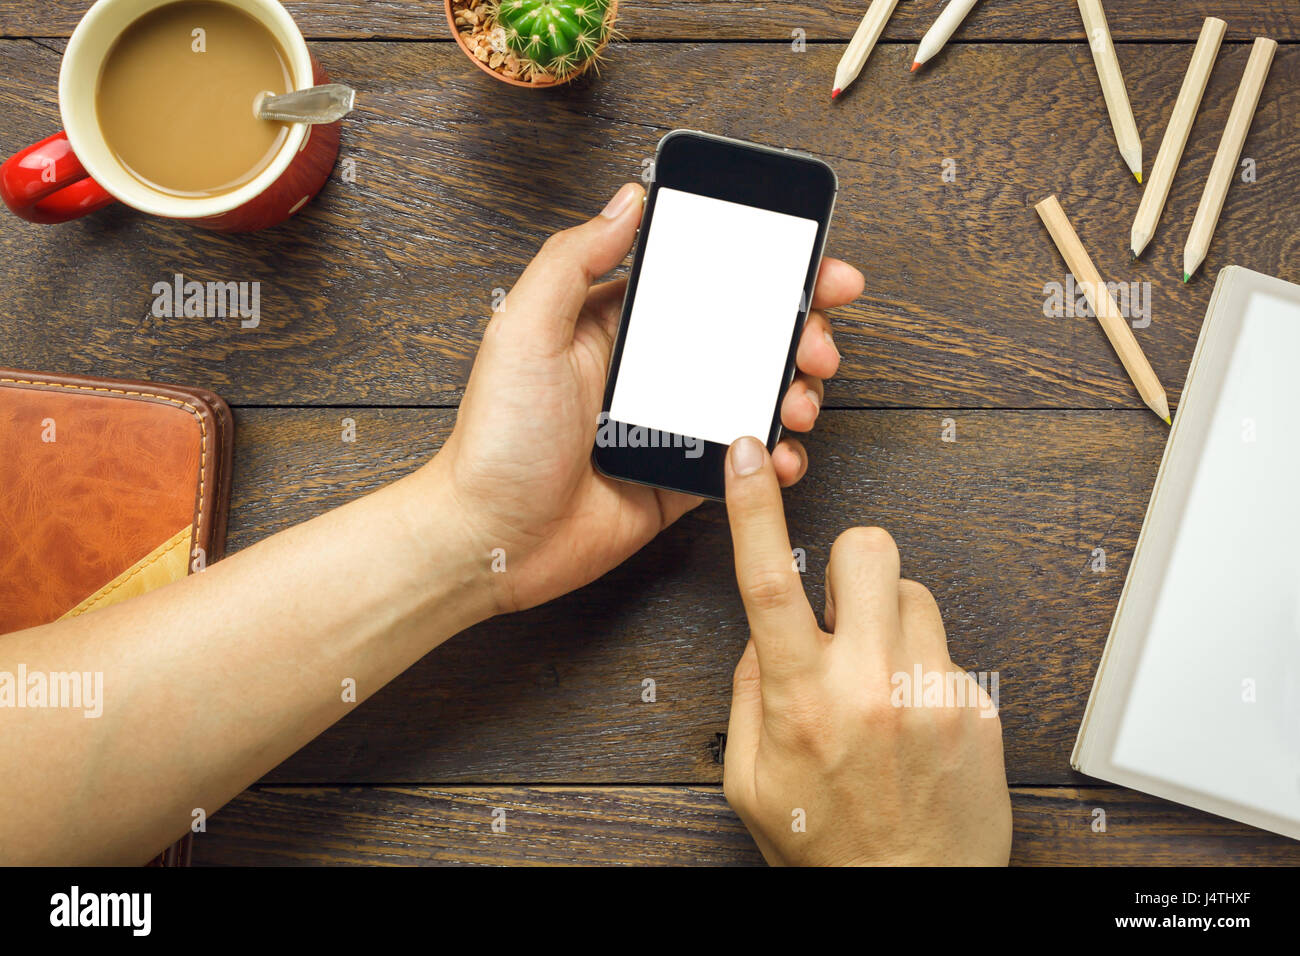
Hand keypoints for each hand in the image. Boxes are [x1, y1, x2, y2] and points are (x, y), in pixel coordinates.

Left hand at [427, 182, 863, 614]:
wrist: (493, 539)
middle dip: (800, 330)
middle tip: (818, 341)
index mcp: (618, 326)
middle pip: (748, 335)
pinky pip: (747, 462)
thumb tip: (628, 199)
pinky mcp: (685, 479)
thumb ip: (574, 260)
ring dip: (795, 390)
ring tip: (800, 399)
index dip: (766, 269)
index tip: (813, 263)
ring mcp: (673, 426)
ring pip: (757, 395)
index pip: (706, 281)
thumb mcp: (525, 330)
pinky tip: (781, 455)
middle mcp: (652, 370)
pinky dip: (776, 458)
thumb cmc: (496, 439)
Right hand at [720, 437, 1011, 865]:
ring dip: (891, 620)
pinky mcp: (978, 705)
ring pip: (914, 593)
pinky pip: (947, 647)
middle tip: (843, 608)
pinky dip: (925, 668)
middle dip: (849, 564)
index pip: (768, 582)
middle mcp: (870, 685)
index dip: (753, 508)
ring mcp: (933, 692)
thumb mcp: (748, 779)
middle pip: (869, 550)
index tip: (746, 456)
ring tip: (881, 680)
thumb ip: (750, 692)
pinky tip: (915, 721)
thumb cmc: (827, 846)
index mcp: (801, 698)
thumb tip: (766, 633)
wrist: (914, 898)